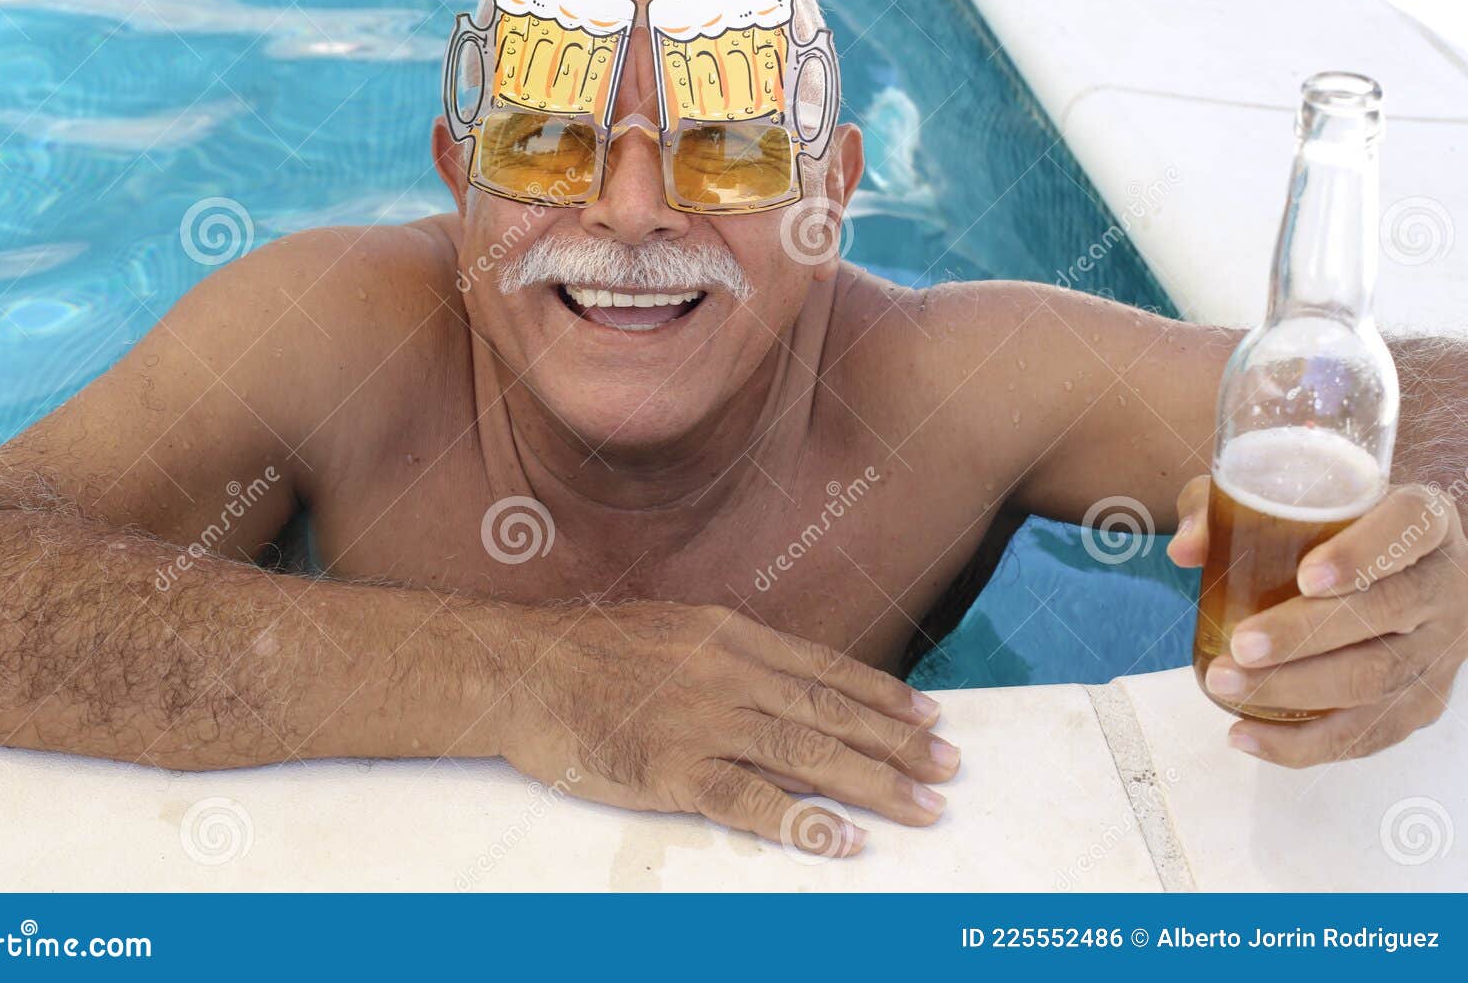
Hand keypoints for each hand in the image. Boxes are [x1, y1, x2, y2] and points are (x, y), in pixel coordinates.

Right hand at [499, 602, 958, 854]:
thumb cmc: (587, 651)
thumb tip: (780, 683)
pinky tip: (846, 841)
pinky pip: (751, 802)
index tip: (927, 713)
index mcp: (729, 634)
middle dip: (897, 742)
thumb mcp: (670, 628)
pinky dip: (804, 823)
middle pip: (830, 712)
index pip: (824, 670)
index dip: (881, 694)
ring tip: (923, 806)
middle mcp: (729, 672)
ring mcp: (703, 720)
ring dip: (873, 782)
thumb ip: (727, 654)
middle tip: (950, 765)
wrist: (520, 669)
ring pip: (807, 754)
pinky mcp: (673, 770)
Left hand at [1169, 476, 1467, 765]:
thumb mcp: (1286, 499)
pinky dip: (1305, 743)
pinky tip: (1246, 735)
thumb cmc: (1332, 527)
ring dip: (1297, 690)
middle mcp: (1444, 582)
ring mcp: (1442, 648)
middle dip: (1307, 635)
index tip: (1305, 576)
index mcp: (1424, 520)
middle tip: (1240, 645)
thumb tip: (1185, 549)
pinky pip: (1371, 733)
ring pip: (1380, 678)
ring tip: (1226, 685)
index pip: (1408, 527)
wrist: (1395, 569)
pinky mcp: (1425, 700)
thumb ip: (1228, 509)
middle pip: (1387, 612)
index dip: (1361, 554)